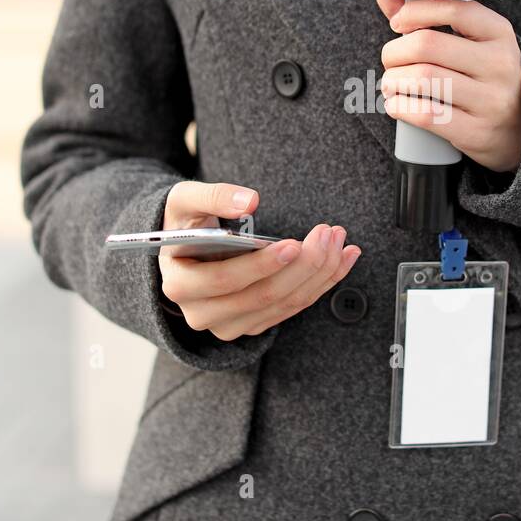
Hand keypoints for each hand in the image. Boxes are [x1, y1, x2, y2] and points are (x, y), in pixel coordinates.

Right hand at [158, 181, 360, 340]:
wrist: (184, 250)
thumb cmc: (185, 222)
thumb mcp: (185, 201)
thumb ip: (212, 196)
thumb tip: (250, 201)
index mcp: (179, 284)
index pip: (225, 280)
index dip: (262, 265)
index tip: (294, 244)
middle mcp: (201, 313)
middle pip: (262, 296)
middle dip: (303, 265)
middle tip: (328, 233)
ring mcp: (228, 325)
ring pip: (284, 304)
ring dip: (319, 274)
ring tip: (339, 242)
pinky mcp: (252, 324)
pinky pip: (292, 308)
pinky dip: (321, 284)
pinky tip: (341, 259)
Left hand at [376, 0, 520, 172]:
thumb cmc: (483, 77)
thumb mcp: (469, 42)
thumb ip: (429, 16)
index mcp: (499, 33)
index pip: (454, 8)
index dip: (415, 12)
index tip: (397, 23)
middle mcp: (500, 64)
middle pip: (427, 45)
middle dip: (394, 52)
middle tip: (390, 61)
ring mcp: (491, 100)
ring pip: (422, 79)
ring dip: (392, 81)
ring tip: (390, 84)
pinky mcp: (477, 131)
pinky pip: (426, 115)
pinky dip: (399, 107)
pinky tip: (396, 105)